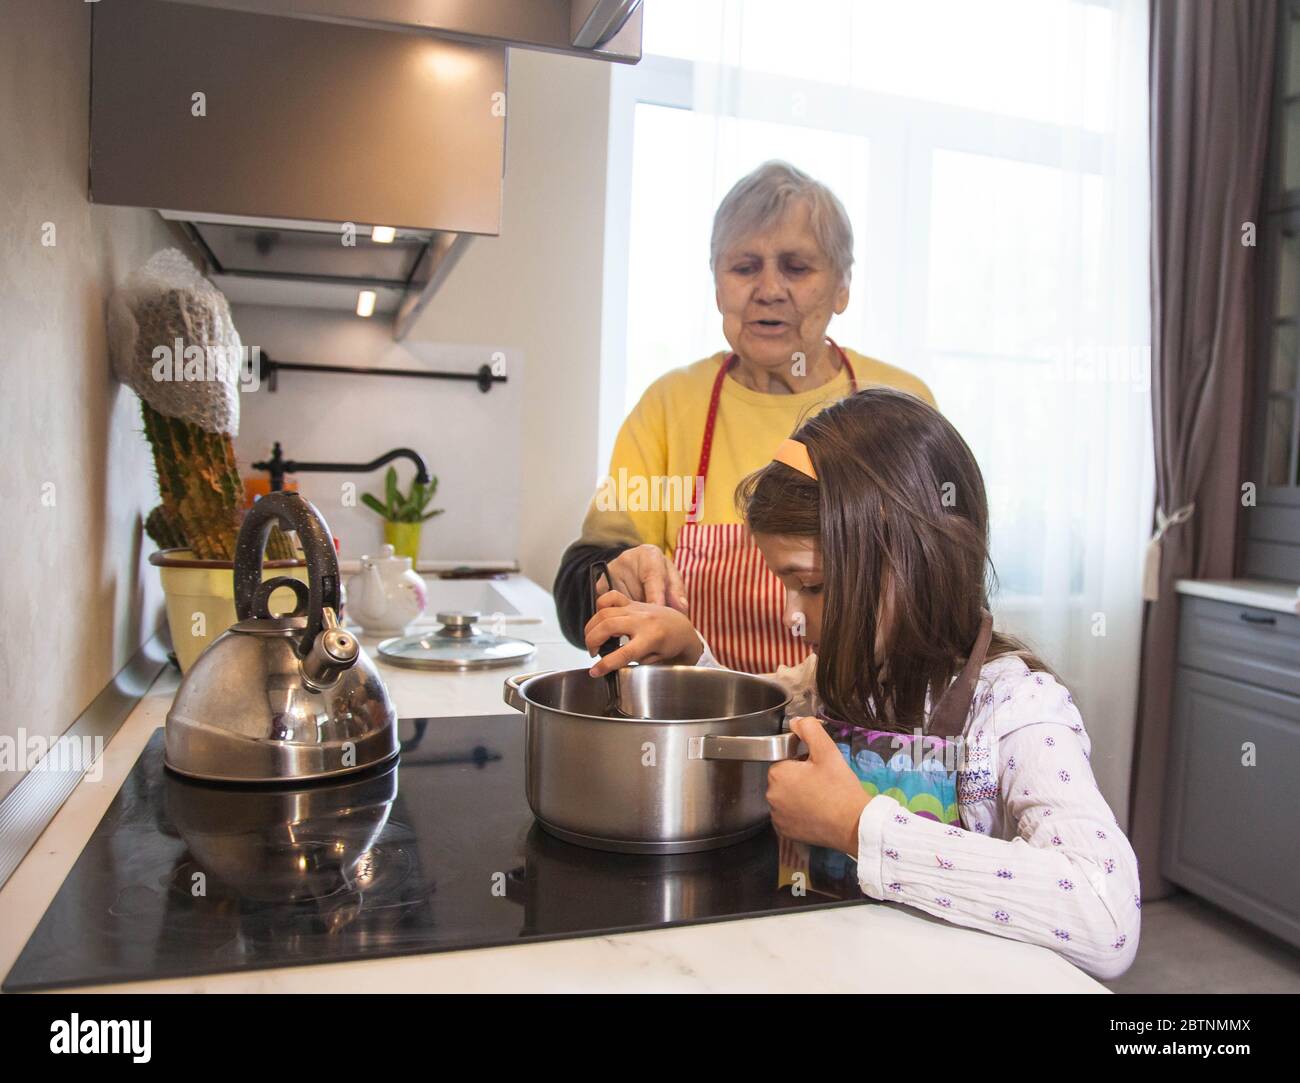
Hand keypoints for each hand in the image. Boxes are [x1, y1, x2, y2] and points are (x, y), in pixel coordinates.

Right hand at [584, 590, 703, 675]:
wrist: (682, 629)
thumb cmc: (671, 648)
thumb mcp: (656, 661)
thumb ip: (634, 662)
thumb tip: (610, 664)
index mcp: (653, 638)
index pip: (624, 653)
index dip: (605, 664)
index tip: (595, 672)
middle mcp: (643, 620)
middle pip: (608, 627)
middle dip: (592, 642)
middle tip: (593, 653)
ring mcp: (637, 609)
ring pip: (604, 612)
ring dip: (591, 628)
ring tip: (593, 641)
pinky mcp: (632, 603)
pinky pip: (611, 597)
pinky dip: (600, 606)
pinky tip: (599, 620)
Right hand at [599, 545, 689, 613]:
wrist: (634, 565)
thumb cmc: (658, 572)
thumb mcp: (671, 578)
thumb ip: (677, 592)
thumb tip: (681, 608)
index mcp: (649, 554)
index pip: (652, 577)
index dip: (656, 598)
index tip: (658, 613)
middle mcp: (627, 559)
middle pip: (637, 593)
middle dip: (646, 611)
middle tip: (654, 622)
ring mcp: (611, 571)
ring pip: (623, 603)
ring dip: (633, 615)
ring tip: (641, 617)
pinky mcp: (599, 584)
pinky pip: (610, 606)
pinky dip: (621, 614)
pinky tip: (629, 615)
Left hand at [767, 717, 871, 856]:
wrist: (854, 823)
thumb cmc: (840, 787)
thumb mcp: (827, 751)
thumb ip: (809, 730)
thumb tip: (795, 721)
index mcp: (778, 773)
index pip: (784, 760)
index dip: (801, 762)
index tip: (817, 769)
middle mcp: (771, 796)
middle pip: (783, 780)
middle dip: (798, 779)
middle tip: (821, 783)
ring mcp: (777, 816)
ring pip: (784, 798)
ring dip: (797, 797)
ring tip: (820, 799)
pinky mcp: (784, 831)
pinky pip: (787, 816)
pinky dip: (797, 814)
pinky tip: (814, 813)